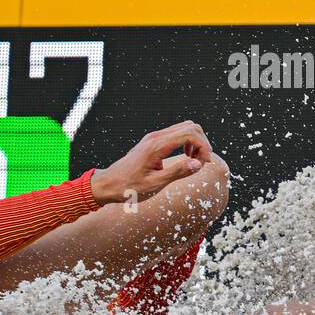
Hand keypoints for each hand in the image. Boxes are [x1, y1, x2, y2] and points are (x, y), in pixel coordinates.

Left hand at [91, 121, 213, 204]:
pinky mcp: (153, 142)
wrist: (108, 184)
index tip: (205, 163)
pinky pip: (176, 135)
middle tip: (202, 162)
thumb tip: (198, 164)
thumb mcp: (155, 184)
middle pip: (190, 127)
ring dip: (195, 143)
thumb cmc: (128, 187)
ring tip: (194, 162)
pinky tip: (185, 159)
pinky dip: (187, 144)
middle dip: (202, 142)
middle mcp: (155, 137)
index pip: (189, 134)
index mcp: (156, 146)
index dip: (203, 146)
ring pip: (184, 129)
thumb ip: (177, 172)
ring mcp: (153, 138)